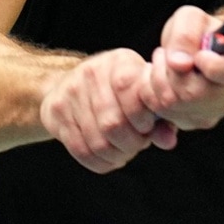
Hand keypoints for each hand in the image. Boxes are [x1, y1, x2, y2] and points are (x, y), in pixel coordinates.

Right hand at [40, 49, 177, 173]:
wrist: (72, 83)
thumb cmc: (120, 92)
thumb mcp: (143, 95)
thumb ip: (161, 117)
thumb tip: (168, 141)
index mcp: (120, 62)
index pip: (129, 91)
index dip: (142, 119)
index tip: (148, 127)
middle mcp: (92, 72)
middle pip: (113, 124)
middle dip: (132, 143)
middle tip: (138, 143)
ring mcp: (70, 92)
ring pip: (97, 142)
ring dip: (117, 155)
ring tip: (125, 150)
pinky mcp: (55, 111)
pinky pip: (80, 150)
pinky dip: (100, 162)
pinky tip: (109, 156)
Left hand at [138, 5, 223, 130]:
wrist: (195, 47)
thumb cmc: (198, 30)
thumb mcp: (191, 18)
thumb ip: (185, 35)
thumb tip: (179, 64)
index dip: (210, 64)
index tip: (199, 54)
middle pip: (193, 93)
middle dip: (169, 70)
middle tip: (167, 53)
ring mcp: (215, 112)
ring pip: (172, 103)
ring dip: (157, 78)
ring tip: (164, 62)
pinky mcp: (193, 122)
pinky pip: (161, 111)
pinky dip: (152, 91)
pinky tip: (161, 77)